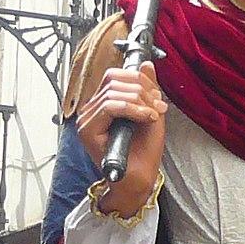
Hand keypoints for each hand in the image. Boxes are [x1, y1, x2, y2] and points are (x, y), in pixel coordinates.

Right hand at [72, 63, 166, 216]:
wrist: (140, 179)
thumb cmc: (144, 152)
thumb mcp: (152, 112)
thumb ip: (148, 88)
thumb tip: (146, 64)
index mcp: (103, 104)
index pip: (115, 76)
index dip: (139, 79)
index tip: (157, 98)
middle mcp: (91, 110)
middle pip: (114, 80)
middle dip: (142, 91)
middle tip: (158, 108)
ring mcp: (86, 120)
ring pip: (113, 93)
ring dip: (140, 102)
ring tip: (153, 117)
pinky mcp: (87, 131)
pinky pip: (109, 107)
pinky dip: (132, 109)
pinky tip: (145, 118)